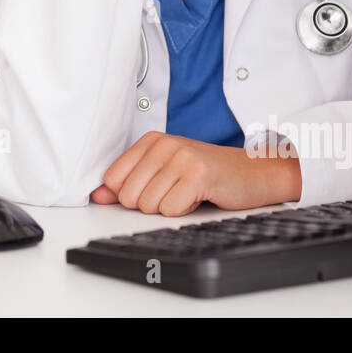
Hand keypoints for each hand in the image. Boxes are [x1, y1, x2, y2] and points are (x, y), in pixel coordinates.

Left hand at [91, 131, 301, 215]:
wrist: (254, 172)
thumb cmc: (207, 174)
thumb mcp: (164, 173)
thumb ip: (128, 183)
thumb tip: (97, 197)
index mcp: (151, 140)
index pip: (112, 180)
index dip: (131, 195)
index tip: (155, 188)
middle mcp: (163, 144)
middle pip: (128, 196)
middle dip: (151, 204)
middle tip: (176, 191)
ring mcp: (181, 157)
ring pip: (148, 205)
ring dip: (169, 208)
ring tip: (188, 192)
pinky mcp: (198, 174)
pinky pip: (170, 210)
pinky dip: (184, 211)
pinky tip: (199, 196)